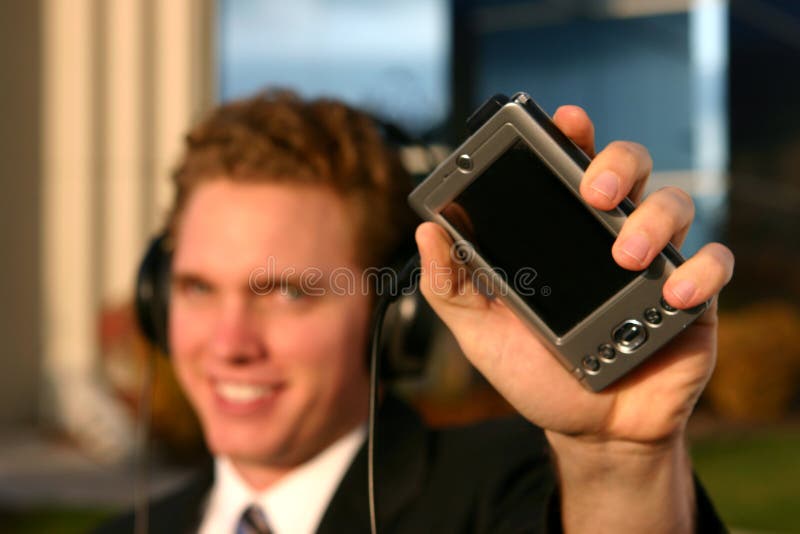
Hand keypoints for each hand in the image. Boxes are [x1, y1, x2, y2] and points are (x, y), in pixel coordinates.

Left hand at [414, 105, 733, 445]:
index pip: (571, 165)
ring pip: (675, 204)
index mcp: (562, 231)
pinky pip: (715, 265)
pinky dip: (701, 271)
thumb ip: (452, 285)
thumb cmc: (533, 373)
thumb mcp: (481, 330)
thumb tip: (427, 232)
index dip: (572, 134)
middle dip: (616, 164)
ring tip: (624, 257)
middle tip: (592, 192)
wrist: (585, 430)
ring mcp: (655, 263)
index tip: (564, 120)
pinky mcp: (692, 300)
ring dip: (651, 219)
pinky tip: (675, 293)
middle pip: (630, 167)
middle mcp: (611, 234)